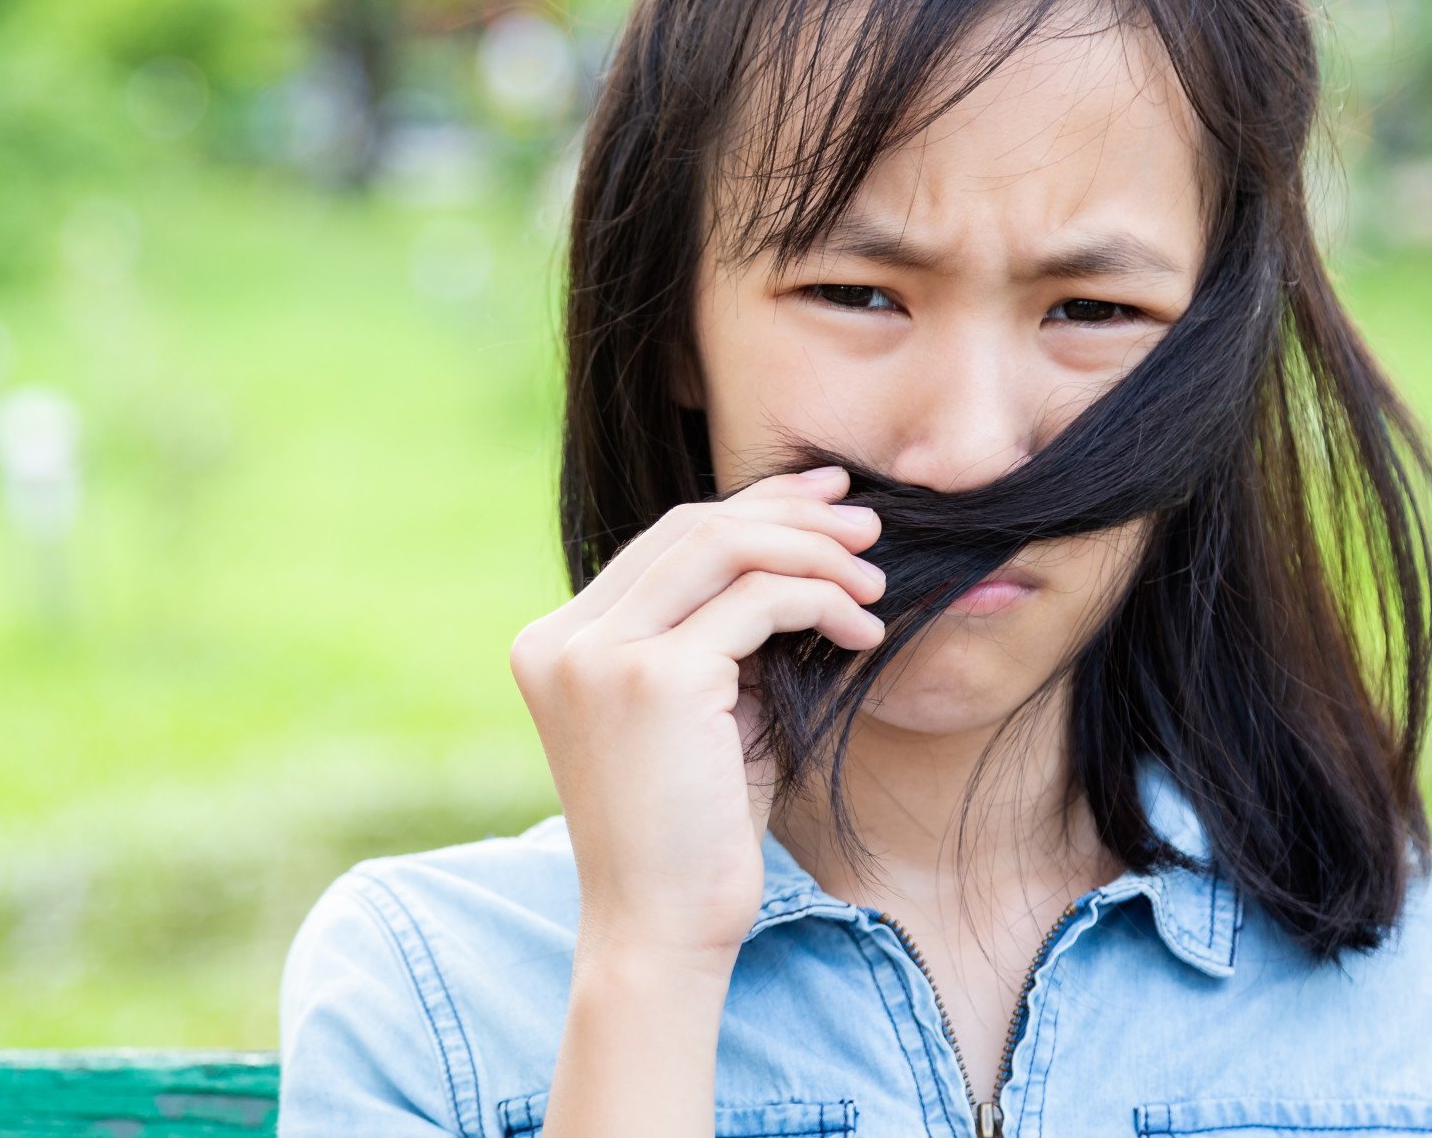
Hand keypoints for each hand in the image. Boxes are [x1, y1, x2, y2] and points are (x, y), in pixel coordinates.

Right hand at [508, 466, 884, 968]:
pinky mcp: (652, 678)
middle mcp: (564, 638)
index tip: (820, 501)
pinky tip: (861, 630)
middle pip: (690, 527)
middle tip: (867, 524)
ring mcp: (599, 654)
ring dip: (814, 552)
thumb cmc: (691, 832)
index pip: (662, 540)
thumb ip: (719, 631)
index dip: (750, 508)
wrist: (661, 931)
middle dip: (789, 514)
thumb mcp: (698, 711)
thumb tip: (800, 545)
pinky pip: (758, 601)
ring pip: (723, 547)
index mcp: (557, 641)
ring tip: (874, 578)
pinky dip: (820, 601)